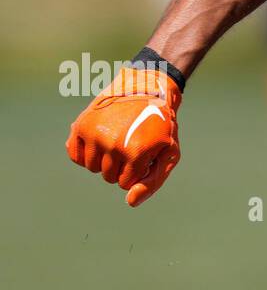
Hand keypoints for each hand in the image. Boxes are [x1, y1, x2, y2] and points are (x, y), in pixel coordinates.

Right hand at [66, 66, 181, 206]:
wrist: (145, 87)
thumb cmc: (160, 124)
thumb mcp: (168, 153)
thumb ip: (152, 182)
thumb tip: (130, 202)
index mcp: (135, 153)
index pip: (125, 184)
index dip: (136, 171)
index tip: (144, 154)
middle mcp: (111, 144)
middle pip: (108, 177)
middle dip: (120, 167)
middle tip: (131, 144)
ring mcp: (94, 134)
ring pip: (92, 168)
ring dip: (103, 160)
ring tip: (117, 139)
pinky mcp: (81, 124)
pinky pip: (74, 155)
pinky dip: (84, 152)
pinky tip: (98, 140)